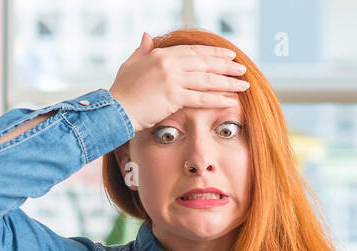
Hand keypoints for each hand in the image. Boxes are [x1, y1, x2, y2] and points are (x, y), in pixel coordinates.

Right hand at [108, 32, 250, 132]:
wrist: (113, 110)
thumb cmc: (120, 91)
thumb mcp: (130, 65)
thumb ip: (141, 49)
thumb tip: (146, 35)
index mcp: (160, 54)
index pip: (194, 51)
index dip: (213, 53)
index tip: (229, 55)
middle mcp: (169, 63)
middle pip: (204, 63)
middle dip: (226, 66)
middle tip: (242, 69)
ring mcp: (172, 79)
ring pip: (207, 79)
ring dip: (228, 82)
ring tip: (243, 85)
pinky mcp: (173, 96)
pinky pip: (200, 98)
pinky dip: (217, 99)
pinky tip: (230, 101)